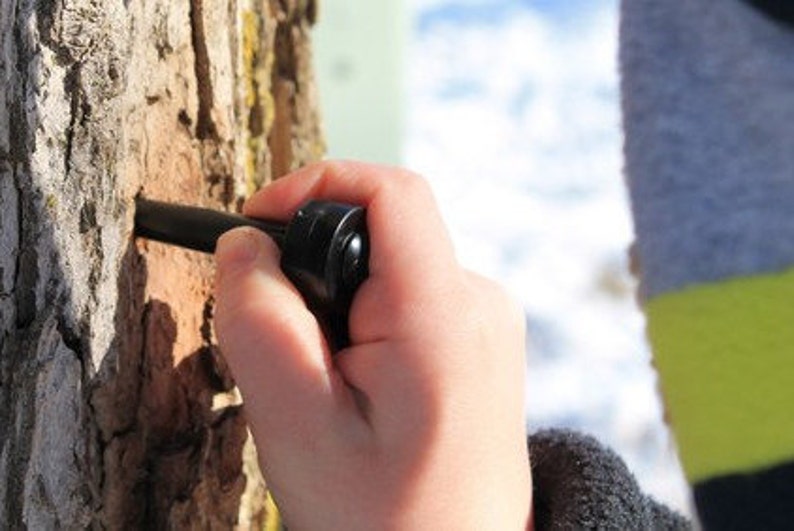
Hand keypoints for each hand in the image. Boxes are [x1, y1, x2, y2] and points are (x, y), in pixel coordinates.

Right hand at [214, 161, 531, 529]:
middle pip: (380, 231)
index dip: (314, 185)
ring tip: (326, 386)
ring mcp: (486, 321)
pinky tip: (358, 389)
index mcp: (442, 314)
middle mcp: (479, 302)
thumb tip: (244, 244)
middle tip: (286, 347)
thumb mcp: (297, 425)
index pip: (391, 191)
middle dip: (313, 269)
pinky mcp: (478, 339)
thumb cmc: (385, 519)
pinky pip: (408, 299)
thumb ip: (260, 322)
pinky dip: (364, 323)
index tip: (257, 223)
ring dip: (336, 305)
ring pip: (387, 268)